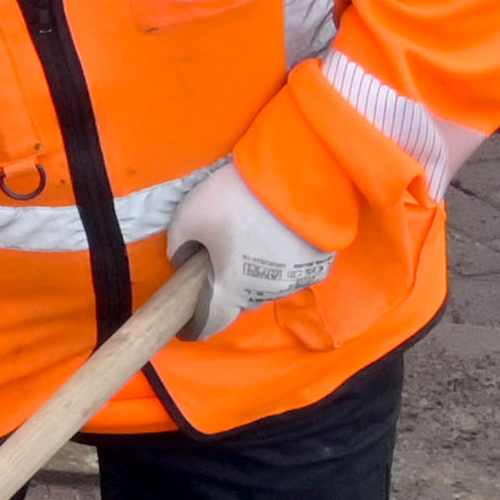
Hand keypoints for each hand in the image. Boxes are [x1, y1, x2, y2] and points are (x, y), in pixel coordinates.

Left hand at [165, 160, 338, 336]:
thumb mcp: (189, 216)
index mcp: (233, 287)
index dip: (198, 325)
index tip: (188, 325)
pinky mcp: (320, 264)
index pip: (212, 322)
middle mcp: (268, 292)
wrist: (299, 174)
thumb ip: (179, 246)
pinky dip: (279, 259)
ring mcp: (298, 279)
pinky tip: (275, 235)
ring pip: (267, 284)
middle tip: (216, 257)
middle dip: (226, 285)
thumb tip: (184, 260)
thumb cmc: (237, 197)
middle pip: (240, 299)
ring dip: (255, 271)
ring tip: (248, 238)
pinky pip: (291, 270)